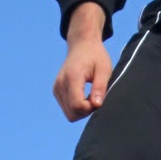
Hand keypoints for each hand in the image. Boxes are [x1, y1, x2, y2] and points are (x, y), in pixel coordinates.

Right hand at [53, 3, 111, 120]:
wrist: (82, 45)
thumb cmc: (95, 56)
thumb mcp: (104, 69)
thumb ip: (100, 87)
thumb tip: (97, 105)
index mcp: (72, 77)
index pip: (77, 106)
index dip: (90, 108)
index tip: (98, 99)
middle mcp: (60, 84)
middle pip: (72, 113)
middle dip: (86, 111)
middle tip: (96, 98)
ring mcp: (56, 88)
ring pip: (69, 113)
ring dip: (82, 110)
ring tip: (90, 95)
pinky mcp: (56, 91)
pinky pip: (66, 108)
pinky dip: (76, 107)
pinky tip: (84, 95)